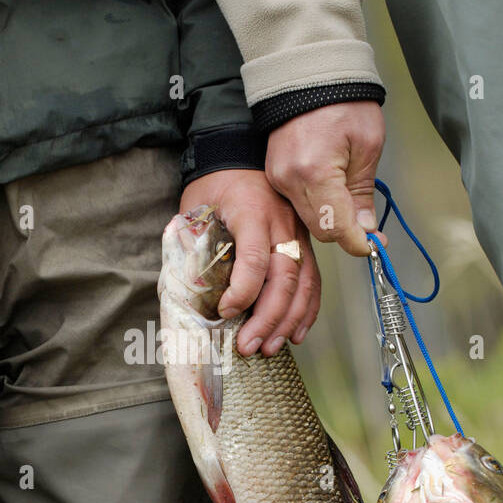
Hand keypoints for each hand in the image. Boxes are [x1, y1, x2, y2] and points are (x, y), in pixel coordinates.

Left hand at [180, 168, 320, 355]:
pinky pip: (313, 281)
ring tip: (269, 347)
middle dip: (267, 318)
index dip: (241, 292)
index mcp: (252, 213)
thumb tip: (190, 292)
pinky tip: (294, 333)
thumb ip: (192, 246)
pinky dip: (306, 310)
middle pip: (283, 278)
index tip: (223, 313)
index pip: (253, 259)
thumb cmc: (214, 185)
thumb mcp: (195, 209)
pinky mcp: (305, 245)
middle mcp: (282, 224)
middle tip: (248, 345)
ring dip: (287, 321)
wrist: (239, 155)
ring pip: (303, 284)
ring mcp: (298, 235)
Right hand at [264, 100, 383, 255]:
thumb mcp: (367, 145)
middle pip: (320, 229)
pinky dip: (317, 207)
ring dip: (331, 221)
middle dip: (346, 233)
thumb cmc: (342, 100)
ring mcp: (278, 178)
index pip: (335, 227)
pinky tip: (333, 195)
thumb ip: (363, 192)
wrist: (310, 74)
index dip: (358, 242)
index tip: (374, 245)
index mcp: (314, 171)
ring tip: (353, 206)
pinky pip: (297, 204)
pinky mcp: (275, 174)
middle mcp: (289, 179)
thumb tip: (365, 227)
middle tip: (369, 229)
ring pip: (308, 220)